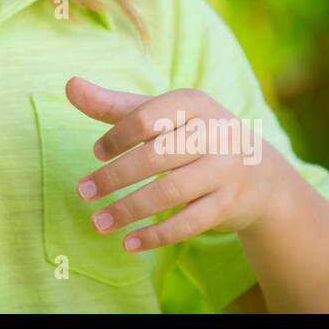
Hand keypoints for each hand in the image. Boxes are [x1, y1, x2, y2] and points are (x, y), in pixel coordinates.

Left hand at [63, 76, 290, 250]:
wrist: (259, 173)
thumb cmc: (191, 135)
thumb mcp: (159, 115)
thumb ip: (113, 105)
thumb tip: (69, 85)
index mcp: (194, 103)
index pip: (148, 118)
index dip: (117, 137)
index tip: (95, 154)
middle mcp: (215, 133)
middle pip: (157, 157)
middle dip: (114, 177)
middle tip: (82, 192)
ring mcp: (225, 170)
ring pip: (171, 192)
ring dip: (129, 210)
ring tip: (97, 222)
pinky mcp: (229, 204)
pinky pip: (189, 223)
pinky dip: (156, 235)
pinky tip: (127, 243)